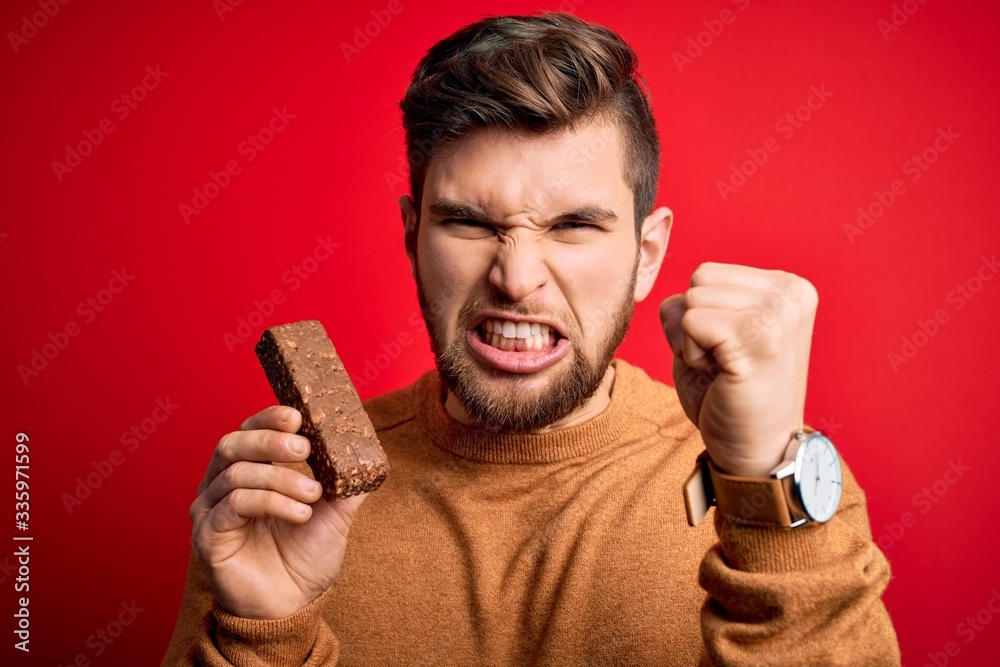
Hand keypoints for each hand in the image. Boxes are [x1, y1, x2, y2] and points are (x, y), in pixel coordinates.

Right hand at [189, 405, 367, 618]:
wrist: (293, 606)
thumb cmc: (305, 557)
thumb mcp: (336, 512)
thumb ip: (346, 481)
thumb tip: (367, 452)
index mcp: (248, 470)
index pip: (249, 430)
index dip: (270, 418)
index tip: (299, 417)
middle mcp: (221, 485)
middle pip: (232, 444)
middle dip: (271, 441)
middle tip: (305, 449)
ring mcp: (210, 510)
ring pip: (237, 474)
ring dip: (281, 479)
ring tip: (314, 495)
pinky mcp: (208, 535)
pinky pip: (234, 505)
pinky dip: (271, 503)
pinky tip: (300, 514)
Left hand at [659, 262, 817, 476]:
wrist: (757, 451)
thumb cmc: (730, 395)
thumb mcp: (715, 332)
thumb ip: (698, 301)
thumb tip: (671, 291)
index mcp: (787, 287)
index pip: (708, 273)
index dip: (701, 314)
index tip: (730, 349)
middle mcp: (791, 292)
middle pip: (698, 280)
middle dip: (694, 323)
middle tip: (725, 361)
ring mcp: (779, 312)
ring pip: (691, 298)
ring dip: (692, 339)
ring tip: (724, 368)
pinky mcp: (760, 337)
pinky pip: (690, 321)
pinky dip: (691, 352)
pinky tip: (720, 376)